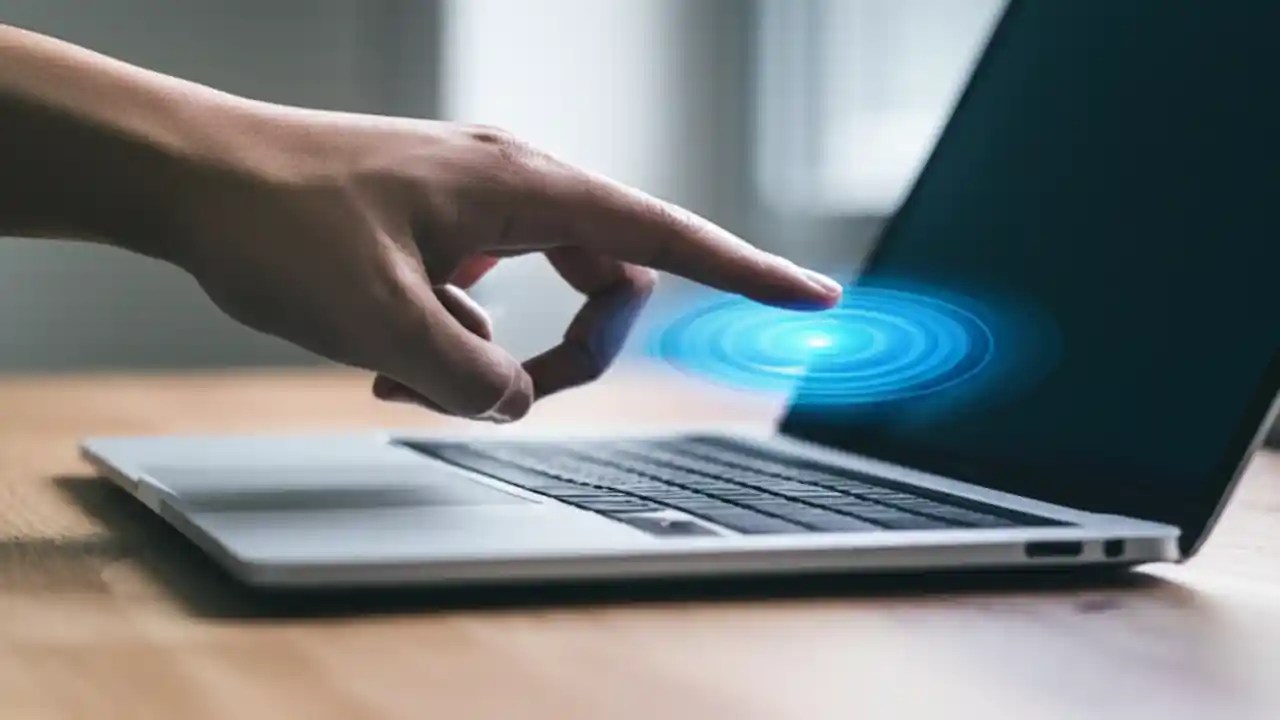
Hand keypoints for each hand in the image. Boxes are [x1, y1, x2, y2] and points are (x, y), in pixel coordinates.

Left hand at [172, 106, 842, 421]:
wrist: (190, 173)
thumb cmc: (278, 220)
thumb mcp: (380, 321)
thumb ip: (466, 375)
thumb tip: (511, 400)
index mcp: (525, 188)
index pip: (664, 235)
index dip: (747, 272)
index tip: (813, 296)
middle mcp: (513, 183)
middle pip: (609, 275)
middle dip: (575, 353)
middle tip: (503, 398)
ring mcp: (475, 198)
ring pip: (544, 287)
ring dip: (497, 351)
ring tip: (409, 374)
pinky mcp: (438, 218)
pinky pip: (486, 286)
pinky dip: (456, 334)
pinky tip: (385, 355)